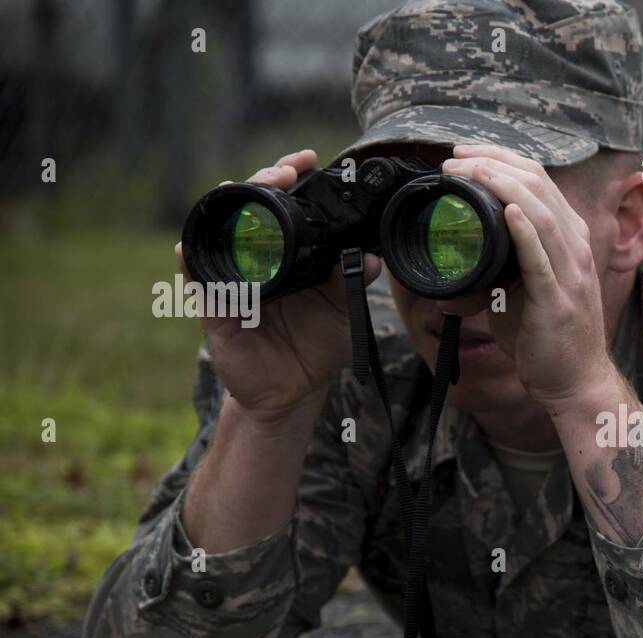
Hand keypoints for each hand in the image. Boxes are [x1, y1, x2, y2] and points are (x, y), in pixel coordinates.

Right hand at [176, 148, 382, 423]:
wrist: (293, 392)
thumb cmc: (317, 348)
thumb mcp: (343, 313)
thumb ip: (355, 284)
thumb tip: (374, 258)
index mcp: (289, 252)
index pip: (285, 203)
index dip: (291, 176)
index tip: (308, 160)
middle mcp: (258, 257)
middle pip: (250, 205)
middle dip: (263, 180)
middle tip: (284, 173)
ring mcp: (233, 277)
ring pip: (220, 230)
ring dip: (227, 207)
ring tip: (238, 189)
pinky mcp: (214, 306)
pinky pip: (197, 279)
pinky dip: (191, 260)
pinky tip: (188, 247)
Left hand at [441, 144, 616, 412]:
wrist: (574, 381)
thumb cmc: (547, 337)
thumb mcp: (524, 288)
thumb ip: (503, 264)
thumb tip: (463, 253)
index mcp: (568, 238)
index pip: (539, 181)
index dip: (502, 159)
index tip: (465, 154)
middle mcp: (575, 247)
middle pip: (539, 186)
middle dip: (495, 163)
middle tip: (455, 158)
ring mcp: (570, 272)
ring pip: (541, 213)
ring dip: (503, 187)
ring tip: (472, 171)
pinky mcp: (558, 300)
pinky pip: (541, 258)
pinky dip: (525, 231)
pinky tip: (507, 212)